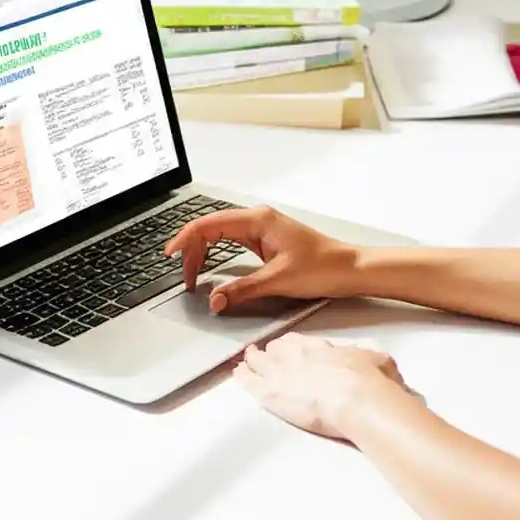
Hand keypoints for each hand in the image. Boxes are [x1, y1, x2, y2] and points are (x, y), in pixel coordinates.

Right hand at [163, 206, 359, 312]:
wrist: (349, 269)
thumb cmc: (322, 267)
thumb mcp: (278, 281)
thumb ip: (242, 290)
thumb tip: (214, 300)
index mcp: (257, 220)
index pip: (208, 225)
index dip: (185, 240)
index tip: (171, 256)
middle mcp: (257, 219)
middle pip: (209, 228)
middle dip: (191, 251)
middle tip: (185, 278)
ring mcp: (261, 228)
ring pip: (218, 234)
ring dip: (202, 252)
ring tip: (192, 275)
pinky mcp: (265, 240)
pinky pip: (230, 241)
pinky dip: (215, 253)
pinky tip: (210, 266)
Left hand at [233, 332, 412, 439]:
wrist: (356, 399)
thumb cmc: (369, 380)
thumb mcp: (377, 359)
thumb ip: (370, 356)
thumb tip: (378, 358)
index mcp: (318, 347)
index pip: (295, 341)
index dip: (288, 345)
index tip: (287, 348)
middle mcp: (295, 355)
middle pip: (273, 350)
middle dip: (268, 353)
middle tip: (264, 355)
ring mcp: (280, 374)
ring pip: (257, 362)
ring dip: (251, 361)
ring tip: (245, 361)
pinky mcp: (271, 394)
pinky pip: (249, 382)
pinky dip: (242, 377)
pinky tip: (237, 374)